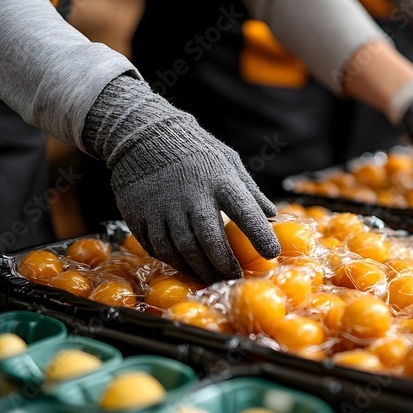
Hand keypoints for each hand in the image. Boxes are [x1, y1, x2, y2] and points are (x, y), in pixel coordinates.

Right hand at [110, 124, 280, 284]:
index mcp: (218, 181)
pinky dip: (174, 262)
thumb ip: (249, 191)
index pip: (245, 212)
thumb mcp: (227, 161)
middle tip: (234, 277)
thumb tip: (273, 215)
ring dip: (199, 269)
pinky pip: (157, 248)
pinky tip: (185, 266)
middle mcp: (191, 196)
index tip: (271, 253)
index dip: (260, 235)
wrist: (143, 134)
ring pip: (182, 251)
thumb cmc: (195, 151)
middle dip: (224, 264)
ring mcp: (162, 208)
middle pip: (210, 241)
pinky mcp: (140, 216)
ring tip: (211, 277)